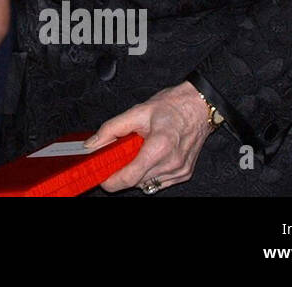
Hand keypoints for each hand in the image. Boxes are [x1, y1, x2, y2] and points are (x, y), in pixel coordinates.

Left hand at [85, 81, 212, 193]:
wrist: (199, 107)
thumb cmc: (172, 106)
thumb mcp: (137, 111)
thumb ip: (111, 129)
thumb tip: (92, 144)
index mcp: (159, 147)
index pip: (130, 177)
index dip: (112, 182)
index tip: (102, 178)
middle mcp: (172, 163)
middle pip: (137, 182)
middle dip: (122, 174)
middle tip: (116, 159)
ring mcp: (180, 171)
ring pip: (148, 184)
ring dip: (137, 174)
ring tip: (136, 154)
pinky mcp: (185, 174)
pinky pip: (160, 182)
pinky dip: (149, 174)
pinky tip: (149, 158)